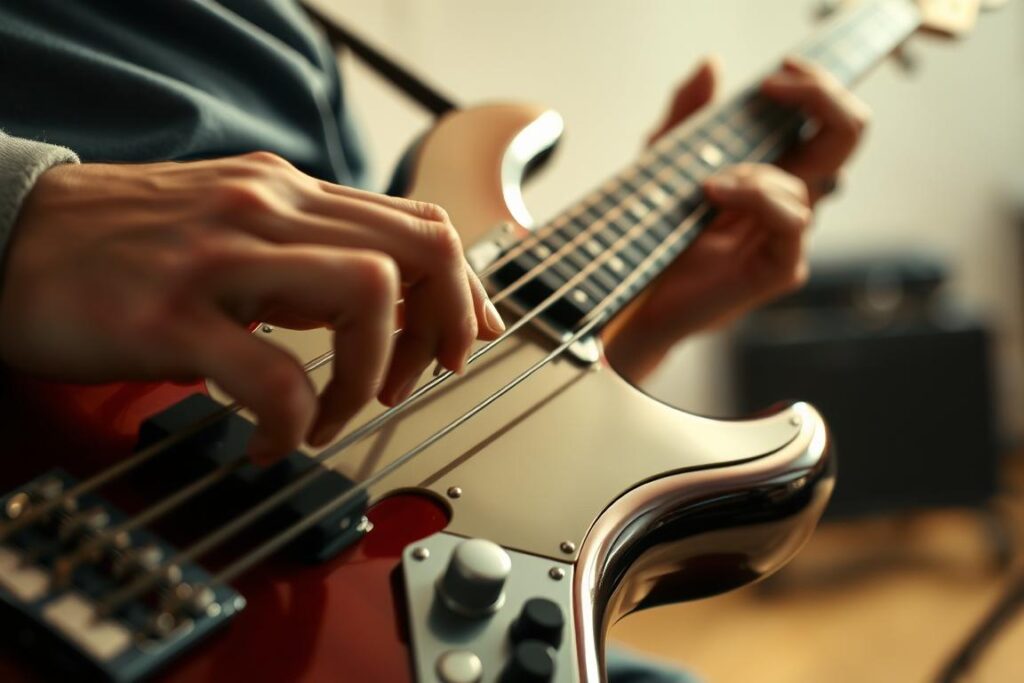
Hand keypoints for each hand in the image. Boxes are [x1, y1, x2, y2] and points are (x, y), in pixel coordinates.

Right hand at [0, 152, 504, 462]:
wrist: (5, 235)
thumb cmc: (120, 243)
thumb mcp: (230, 223)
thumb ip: (303, 248)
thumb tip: (382, 294)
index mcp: (286, 194)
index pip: (419, 225)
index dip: (463, 288)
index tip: (465, 338)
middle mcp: (267, 212)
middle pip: (418, 251)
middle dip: (443, 327)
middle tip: (414, 382)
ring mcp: (222, 260)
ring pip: (366, 295)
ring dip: (371, 374)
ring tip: (335, 415)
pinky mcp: (172, 315)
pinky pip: (274, 376)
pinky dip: (294, 424)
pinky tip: (274, 444)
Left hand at [604, 57, 869, 380]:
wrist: (633, 292)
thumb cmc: (652, 230)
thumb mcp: (662, 157)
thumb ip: (687, 112)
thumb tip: (713, 63)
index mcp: (775, 169)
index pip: (827, 118)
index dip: (818, 87)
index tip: (781, 68)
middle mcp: (790, 200)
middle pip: (847, 136)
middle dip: (822, 98)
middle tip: (776, 83)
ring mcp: (789, 236)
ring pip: (814, 180)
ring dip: (758, 168)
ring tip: (707, 183)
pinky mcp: (780, 268)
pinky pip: (793, 221)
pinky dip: (758, 197)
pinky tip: (715, 193)